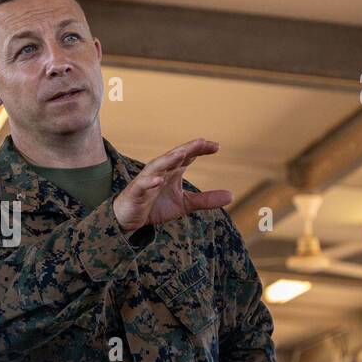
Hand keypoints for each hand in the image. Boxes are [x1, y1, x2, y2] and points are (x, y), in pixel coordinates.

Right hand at [112, 139, 233, 233]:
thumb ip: (206, 199)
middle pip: (174, 156)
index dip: (200, 149)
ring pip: (158, 165)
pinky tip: (159, 180)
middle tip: (202, 142)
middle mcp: (160, 171)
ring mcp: (147, 180)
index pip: (188, 155)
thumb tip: (232, 196)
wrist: (130, 219)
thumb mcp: (185, 204)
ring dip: (169, 159)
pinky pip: (143, 185)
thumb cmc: (155, 207)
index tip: (217, 146)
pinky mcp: (136, 192)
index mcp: (172, 171)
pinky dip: (151, 181)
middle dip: (188, 148)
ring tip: (181, 153)